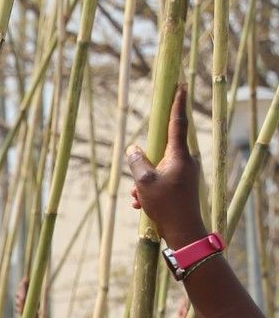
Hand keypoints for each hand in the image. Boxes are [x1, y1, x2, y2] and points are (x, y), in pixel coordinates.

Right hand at [127, 85, 207, 245]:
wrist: (184, 232)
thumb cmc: (166, 205)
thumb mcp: (144, 182)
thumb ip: (136, 161)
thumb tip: (133, 148)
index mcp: (179, 155)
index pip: (177, 123)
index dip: (177, 103)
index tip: (181, 85)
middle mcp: (185, 161)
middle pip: (159, 151)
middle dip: (142, 166)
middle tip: (138, 186)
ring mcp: (184, 174)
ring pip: (156, 169)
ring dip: (142, 182)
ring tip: (137, 198)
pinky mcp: (181, 185)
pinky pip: (159, 181)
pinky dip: (148, 190)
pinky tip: (141, 204)